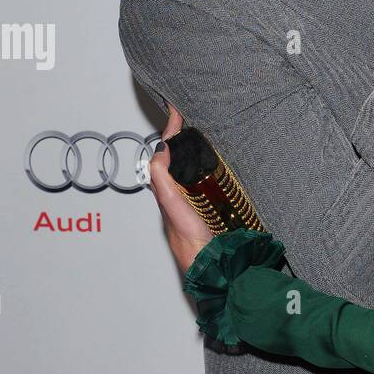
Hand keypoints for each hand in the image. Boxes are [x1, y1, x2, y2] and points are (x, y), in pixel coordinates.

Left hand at [147, 105, 213, 274]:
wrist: (208, 262)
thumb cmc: (188, 238)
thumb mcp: (171, 203)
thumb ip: (162, 177)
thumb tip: (160, 149)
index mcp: (165, 188)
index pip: (166, 152)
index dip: (171, 130)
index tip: (176, 111)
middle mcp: (176, 192)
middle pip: (175, 158)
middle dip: (179, 137)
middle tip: (185, 118)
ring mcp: (191, 199)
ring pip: (188, 168)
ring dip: (192, 150)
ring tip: (197, 134)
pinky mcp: (206, 207)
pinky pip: (203, 180)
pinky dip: (205, 166)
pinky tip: (212, 165)